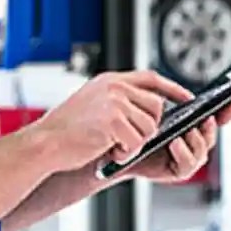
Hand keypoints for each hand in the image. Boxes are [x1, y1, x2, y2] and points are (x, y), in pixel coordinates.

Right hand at [31, 70, 192, 172]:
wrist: (44, 143)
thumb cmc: (66, 130)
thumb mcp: (92, 103)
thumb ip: (118, 100)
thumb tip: (148, 107)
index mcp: (110, 81)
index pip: (151, 78)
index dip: (172, 88)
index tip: (186, 97)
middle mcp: (114, 87)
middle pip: (156, 106)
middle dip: (148, 127)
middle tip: (127, 139)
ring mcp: (114, 102)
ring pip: (149, 126)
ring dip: (135, 142)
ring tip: (114, 146)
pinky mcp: (113, 121)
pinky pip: (137, 141)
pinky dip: (127, 152)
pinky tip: (111, 152)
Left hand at [126, 98, 230, 183]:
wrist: (117, 150)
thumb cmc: (134, 127)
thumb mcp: (152, 106)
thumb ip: (169, 96)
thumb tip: (188, 93)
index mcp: (191, 123)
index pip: (216, 116)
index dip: (228, 109)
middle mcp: (192, 141)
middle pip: (211, 134)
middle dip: (211, 126)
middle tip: (205, 118)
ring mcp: (187, 157)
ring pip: (203, 150)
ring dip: (197, 140)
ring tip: (186, 130)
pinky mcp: (178, 171)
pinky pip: (188, 165)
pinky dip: (184, 153)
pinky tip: (174, 143)